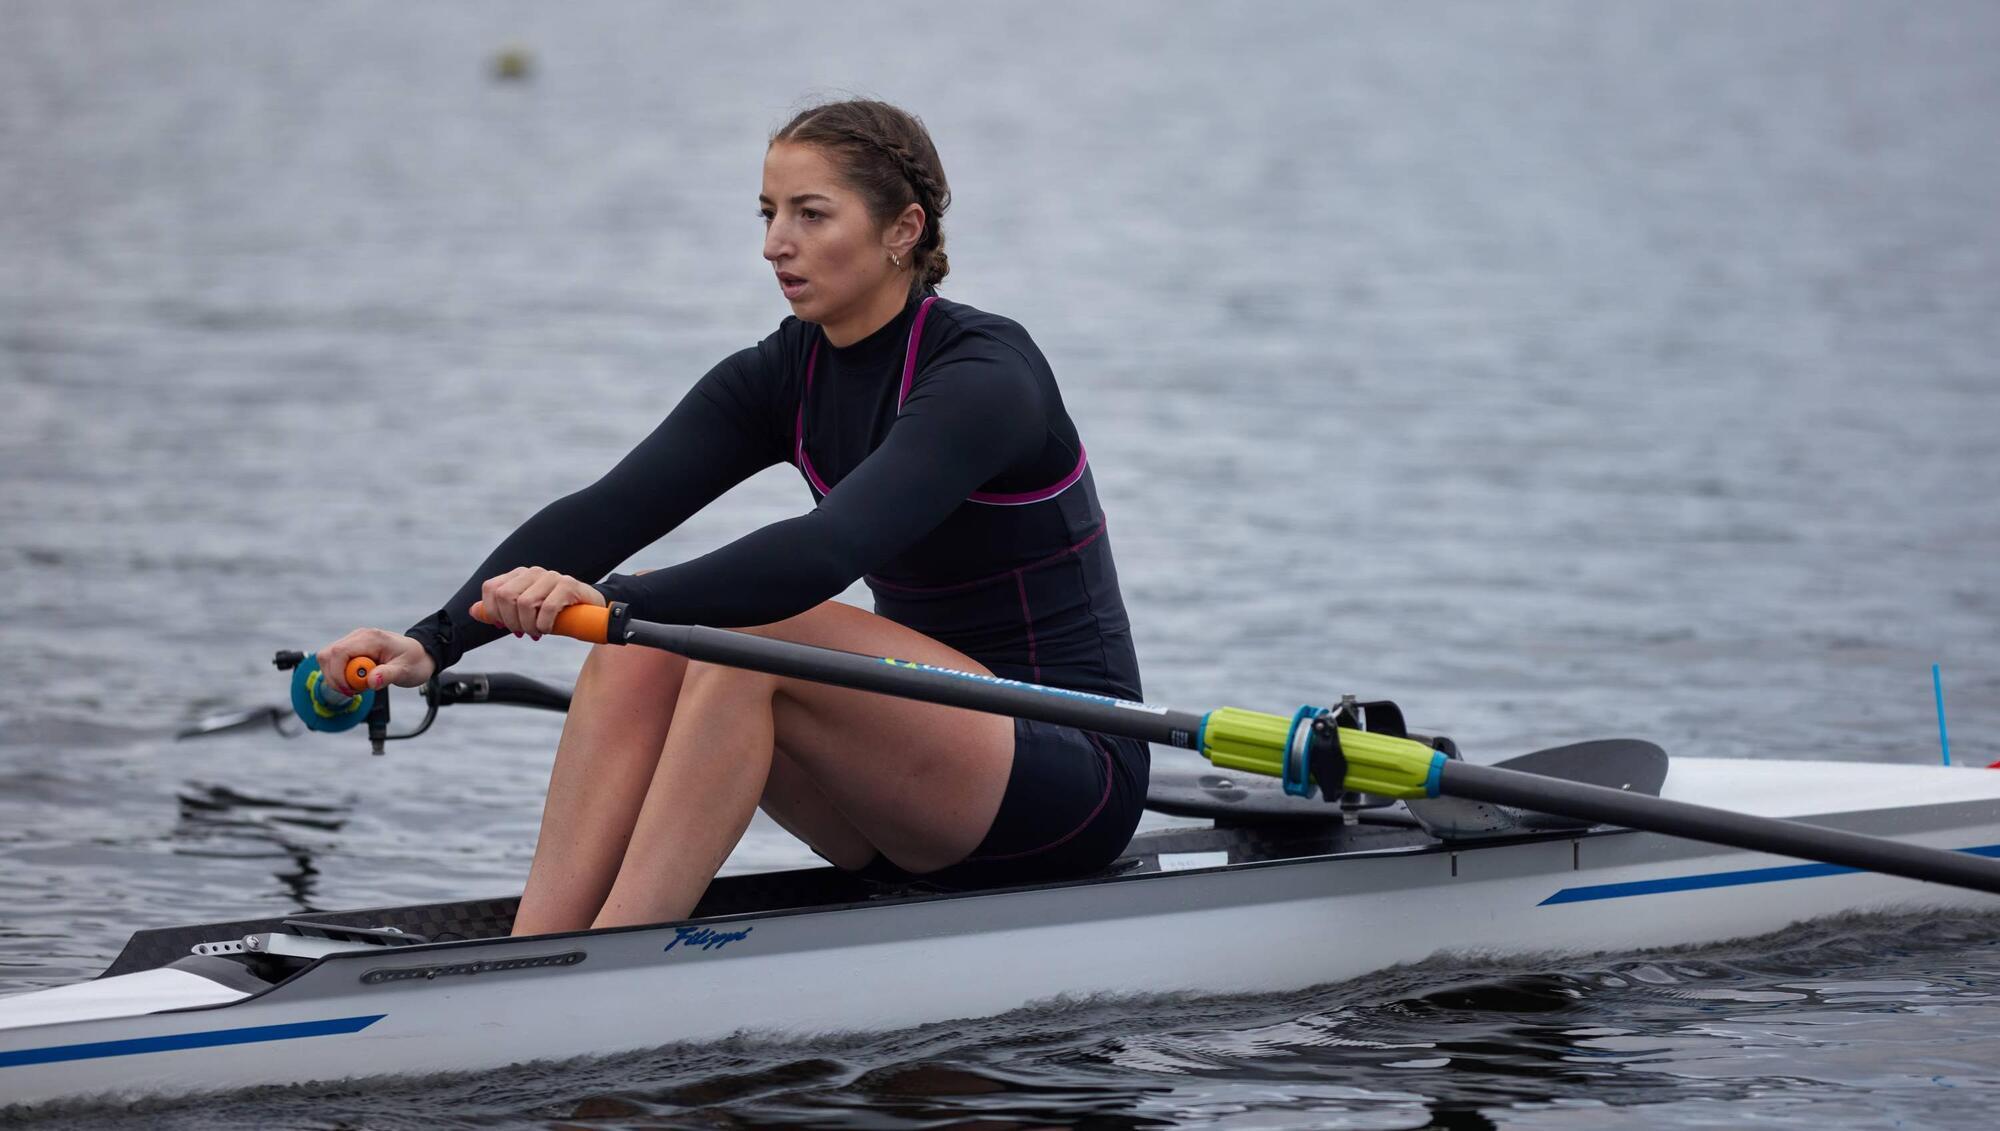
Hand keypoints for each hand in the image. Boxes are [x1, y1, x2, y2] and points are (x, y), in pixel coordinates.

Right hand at [316, 629, 436, 694]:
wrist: (420, 655)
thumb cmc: (414, 661)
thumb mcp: (406, 671)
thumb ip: (388, 675)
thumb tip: (371, 681)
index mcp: (371, 638)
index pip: (339, 652)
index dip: (337, 674)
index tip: (350, 690)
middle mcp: (358, 636)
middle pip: (327, 655)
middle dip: (335, 678)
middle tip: (355, 690)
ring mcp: (353, 642)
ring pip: (327, 659)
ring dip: (337, 677)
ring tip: (360, 685)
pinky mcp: (351, 649)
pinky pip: (335, 663)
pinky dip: (341, 675)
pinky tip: (358, 680)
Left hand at [478, 566, 605, 639]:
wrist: (592, 612)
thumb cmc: (556, 613)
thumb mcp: (526, 613)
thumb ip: (500, 610)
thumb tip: (473, 611)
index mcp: (520, 575)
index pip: (491, 588)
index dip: (492, 611)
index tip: (502, 626)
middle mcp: (534, 572)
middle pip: (505, 597)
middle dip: (510, 621)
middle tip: (522, 633)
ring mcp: (552, 576)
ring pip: (524, 603)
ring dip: (528, 626)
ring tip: (537, 632)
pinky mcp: (568, 585)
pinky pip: (546, 607)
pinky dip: (543, 625)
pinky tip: (548, 629)